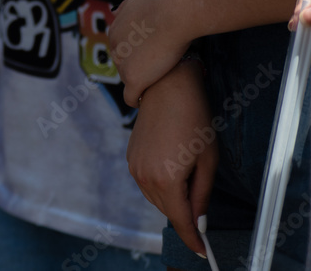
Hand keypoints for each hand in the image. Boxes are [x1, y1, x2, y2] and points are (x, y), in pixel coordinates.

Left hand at [109, 0, 191, 104]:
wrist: (173, 11)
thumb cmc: (165, 1)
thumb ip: (130, 7)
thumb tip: (121, 8)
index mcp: (115, 29)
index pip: (122, 46)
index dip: (135, 52)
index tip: (149, 56)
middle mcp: (115, 46)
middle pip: (122, 62)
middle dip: (136, 67)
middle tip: (154, 73)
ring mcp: (123, 64)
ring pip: (128, 79)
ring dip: (138, 83)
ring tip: (153, 88)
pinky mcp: (134, 78)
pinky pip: (130, 96)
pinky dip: (135, 100)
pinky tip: (143, 102)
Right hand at [127, 62, 216, 257]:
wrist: (167, 89)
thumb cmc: (193, 119)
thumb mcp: (208, 160)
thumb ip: (202, 194)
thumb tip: (198, 218)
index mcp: (166, 179)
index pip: (180, 220)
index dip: (192, 237)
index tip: (200, 249)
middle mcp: (145, 176)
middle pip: (167, 211)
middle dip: (184, 217)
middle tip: (201, 217)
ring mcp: (134, 167)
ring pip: (155, 199)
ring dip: (172, 201)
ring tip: (188, 185)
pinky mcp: (130, 158)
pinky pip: (146, 184)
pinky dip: (160, 188)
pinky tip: (173, 175)